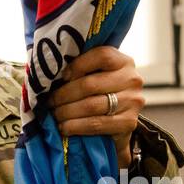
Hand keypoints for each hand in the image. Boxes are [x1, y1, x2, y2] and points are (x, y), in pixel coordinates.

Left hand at [48, 47, 144, 169]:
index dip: (77, 65)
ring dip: (67, 112)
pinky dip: (76, 126)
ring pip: (91, 105)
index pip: (101, 56)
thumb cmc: (101, 91)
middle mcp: (132, 79)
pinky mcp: (129, 123)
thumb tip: (53, 73)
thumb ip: (82, 69)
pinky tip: (64, 127)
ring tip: (54, 115)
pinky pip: (97, 124)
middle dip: (64, 94)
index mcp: (123, 61)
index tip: (61, 77)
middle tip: (50, 102)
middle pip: (90, 84)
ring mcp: (133, 102)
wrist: (120, 118)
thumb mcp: (96, 74)